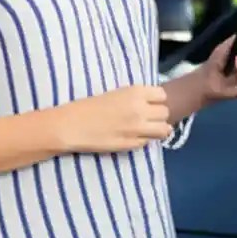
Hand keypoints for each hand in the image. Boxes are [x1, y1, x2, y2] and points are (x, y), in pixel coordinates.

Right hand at [51, 85, 170, 152]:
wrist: (71, 125)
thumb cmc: (89, 106)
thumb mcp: (117, 93)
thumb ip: (136, 98)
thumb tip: (152, 103)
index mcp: (136, 93)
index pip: (162, 96)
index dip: (157, 101)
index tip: (149, 104)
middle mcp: (141, 110)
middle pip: (165, 113)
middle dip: (158, 115)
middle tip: (148, 118)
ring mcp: (137, 129)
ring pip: (163, 130)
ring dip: (158, 130)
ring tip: (148, 130)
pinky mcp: (131, 144)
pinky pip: (147, 142)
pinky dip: (144, 140)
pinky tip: (133, 137)